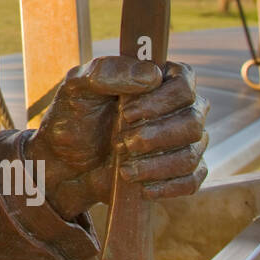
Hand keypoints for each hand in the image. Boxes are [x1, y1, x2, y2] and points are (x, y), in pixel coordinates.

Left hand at [27, 57, 208, 220]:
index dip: (161, 100)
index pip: (184, 82)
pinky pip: (192, 180)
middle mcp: (179, 107)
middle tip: (120, 142)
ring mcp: (183, 141)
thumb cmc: (74, 118)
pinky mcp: (181, 170)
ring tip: (124, 168)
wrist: (66, 163)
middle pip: (193, 120)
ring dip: (156, 164)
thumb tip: (152, 75)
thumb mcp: (76, 88)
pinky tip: (142, 187)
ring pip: (192, 153)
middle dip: (154, 136)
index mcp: (158, 79)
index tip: (128, 113)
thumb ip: (106, 72)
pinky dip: (168, 186)